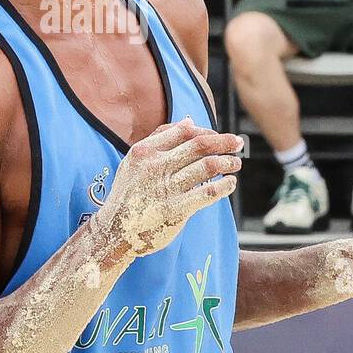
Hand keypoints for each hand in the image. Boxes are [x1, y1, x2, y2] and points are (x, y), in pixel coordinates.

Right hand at [90, 117, 242, 257]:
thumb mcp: (134, 161)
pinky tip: (230, 183)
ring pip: (207, 166)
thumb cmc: (128, 194)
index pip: (184, 132)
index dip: (207, 132)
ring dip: (227, 162)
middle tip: (238, 143)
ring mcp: (165, 188)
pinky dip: (223, 186)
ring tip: (236, 163)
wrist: (114, 230)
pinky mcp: (175, 210)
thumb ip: (160, 139)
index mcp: (145, 151)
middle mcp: (155, 166)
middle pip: (199, 146)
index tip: (219, 136)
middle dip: (223, 142)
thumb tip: (190, 122)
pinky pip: (206, 193)